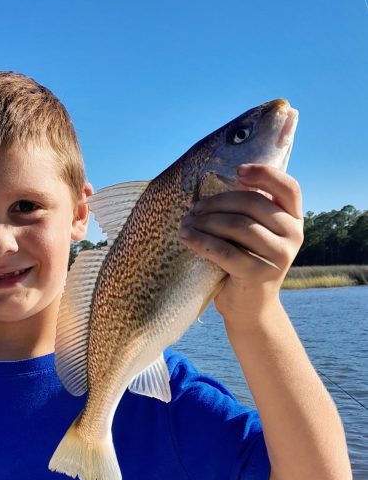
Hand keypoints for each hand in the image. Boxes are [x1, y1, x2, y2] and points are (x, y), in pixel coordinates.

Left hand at [179, 163, 303, 325]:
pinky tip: (186, 237)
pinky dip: (201, 241)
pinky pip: (225, 251)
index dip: (264, 174)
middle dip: (218, 202)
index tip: (238, 171)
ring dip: (206, 221)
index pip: (288, 187)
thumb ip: (248, 212)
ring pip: (237, 226)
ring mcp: (279, 255)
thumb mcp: (253, 235)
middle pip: (253, 204)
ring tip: (186, 223)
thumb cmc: (245, 263)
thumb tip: (213, 183)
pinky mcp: (258, 273)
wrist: (250, 308)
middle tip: (193, 208)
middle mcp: (293, 235)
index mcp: (294, 220)